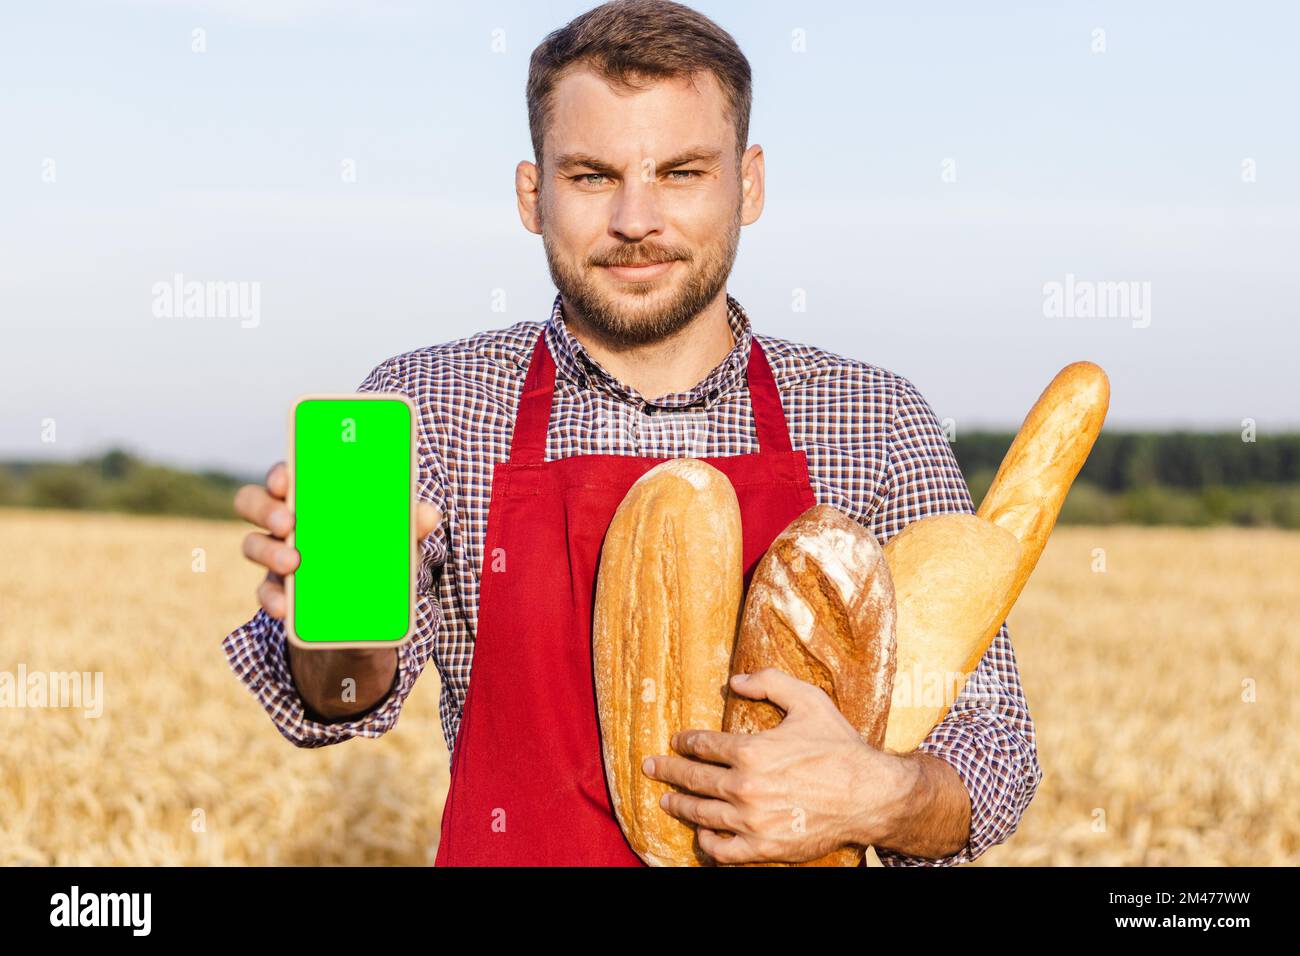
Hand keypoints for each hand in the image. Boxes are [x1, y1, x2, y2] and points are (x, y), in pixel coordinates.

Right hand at [234, 460, 440, 619]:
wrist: (366, 615)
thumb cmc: (377, 557)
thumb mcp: (397, 543)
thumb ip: (409, 527)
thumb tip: (428, 515)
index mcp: (314, 498)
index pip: (287, 475)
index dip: (282, 473)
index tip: (287, 479)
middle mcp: (288, 522)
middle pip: (255, 502)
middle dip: (267, 508)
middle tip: (288, 521)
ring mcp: (278, 556)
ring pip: (254, 545)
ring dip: (269, 553)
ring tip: (292, 564)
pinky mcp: (278, 592)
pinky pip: (266, 592)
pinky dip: (273, 599)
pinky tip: (285, 608)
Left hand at [643, 667, 910, 864]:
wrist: (870, 795)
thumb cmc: (839, 746)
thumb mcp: (808, 699)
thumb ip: (769, 682)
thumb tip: (734, 680)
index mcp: (751, 750)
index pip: (703, 745)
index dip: (685, 742)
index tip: (677, 741)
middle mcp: (745, 787)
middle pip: (693, 779)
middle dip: (667, 771)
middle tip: (650, 767)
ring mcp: (752, 821)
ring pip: (702, 814)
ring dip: (679, 805)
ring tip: (666, 799)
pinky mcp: (764, 847)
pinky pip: (723, 850)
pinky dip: (707, 843)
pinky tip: (701, 834)